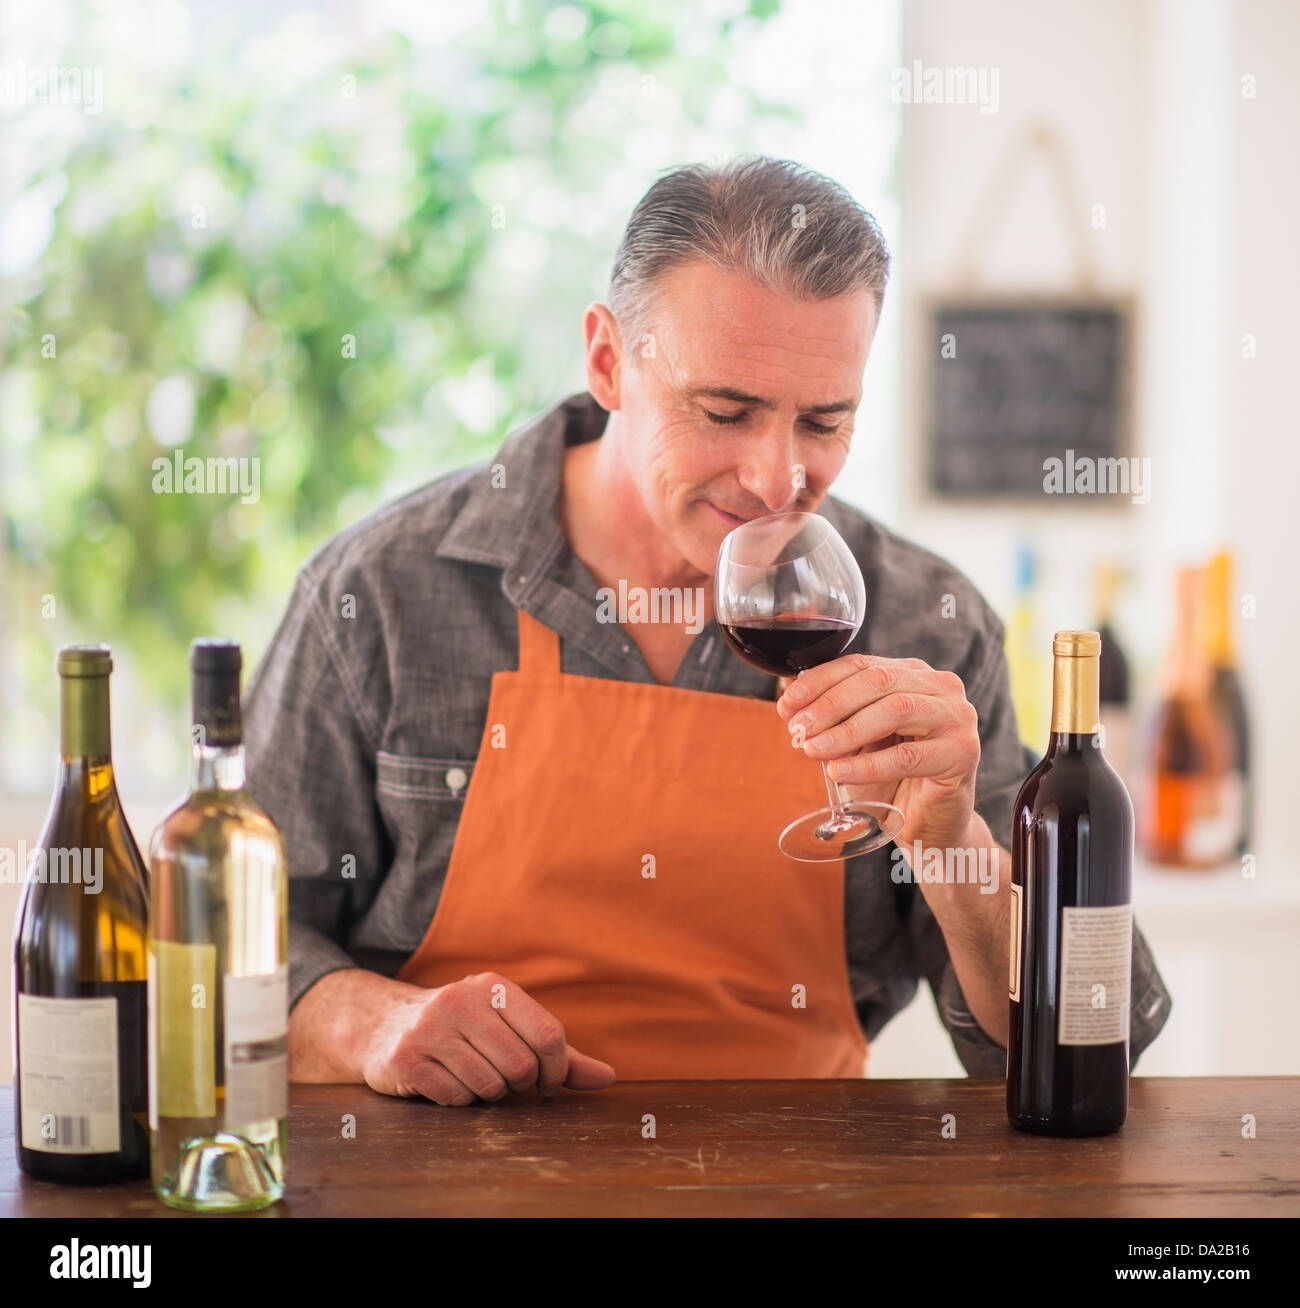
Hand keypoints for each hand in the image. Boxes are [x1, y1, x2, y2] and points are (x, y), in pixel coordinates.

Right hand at [358, 971, 615, 1104]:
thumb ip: (559, 1054)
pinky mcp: (408, 1058)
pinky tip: (446, 1081)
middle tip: (505, 1081)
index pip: (549, 1035)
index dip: (556, 1071)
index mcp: (493, 985)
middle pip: (521, 1065)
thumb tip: (609, 1078)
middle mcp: (461, 1000)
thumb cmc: (462, 1030)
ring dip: (488, 1094)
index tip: (547, 1084)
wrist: (383, 1026)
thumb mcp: (509, 1027)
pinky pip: (456, 1098)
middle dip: (520, 1085)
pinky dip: (459, 1100)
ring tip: (472, 1076)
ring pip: (490, 1086)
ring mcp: (431, 1029)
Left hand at [776, 653, 980, 852]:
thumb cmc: (892, 777)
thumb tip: (788, 699)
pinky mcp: (962, 753)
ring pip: (894, 711)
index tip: (787, 704)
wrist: (931, 822)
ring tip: (813, 750)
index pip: (862, 664)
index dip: (819, 681)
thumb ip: (832, 716)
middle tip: (798, 729)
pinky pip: (907, 756)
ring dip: (846, 731)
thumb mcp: (858, 739)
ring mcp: (957, 717)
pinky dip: (867, 765)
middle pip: (878, 682)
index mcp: (914, 673)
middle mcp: (941, 686)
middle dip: (830, 705)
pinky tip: (838, 772)